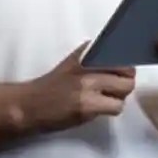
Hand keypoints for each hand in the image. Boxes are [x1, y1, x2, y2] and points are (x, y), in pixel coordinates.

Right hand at [18, 42, 136, 133]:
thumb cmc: (51, 85)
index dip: (127, 65)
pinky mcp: (87, 105)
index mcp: (86, 54)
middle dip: (126, 82)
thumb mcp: (71, 62)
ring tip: (105, 100)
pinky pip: (115, 107)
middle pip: (129, 71)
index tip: (124, 72)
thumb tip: (115, 48)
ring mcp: (88, 86)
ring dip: (119, 97)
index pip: (121, 53)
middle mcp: (88, 67)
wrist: (29, 105)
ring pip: (125, 89)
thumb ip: (91, 54)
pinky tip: (98, 109)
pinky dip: (111, 109)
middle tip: (116, 89)